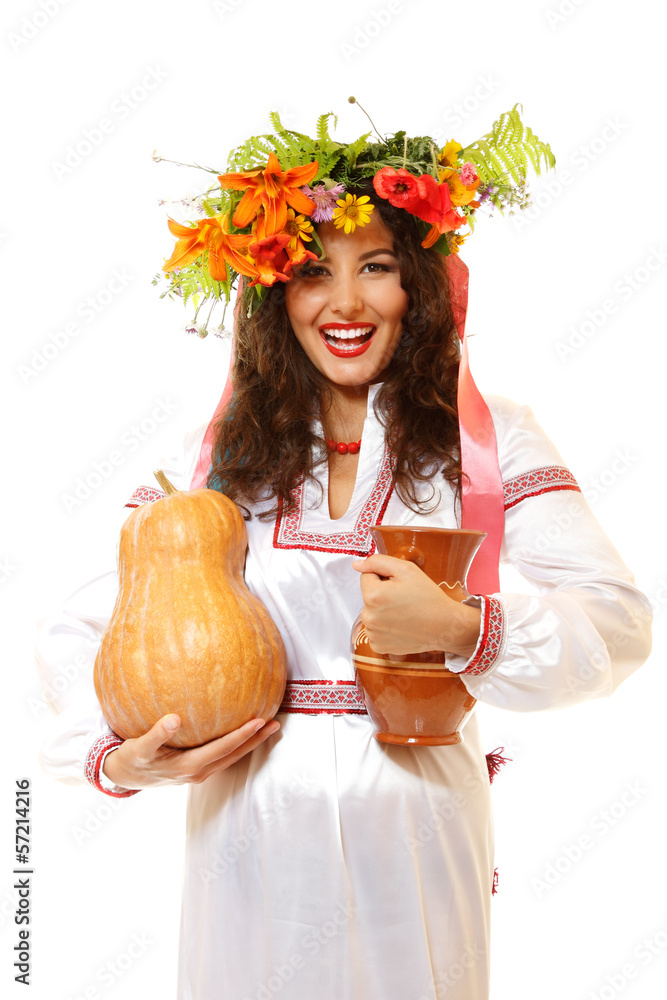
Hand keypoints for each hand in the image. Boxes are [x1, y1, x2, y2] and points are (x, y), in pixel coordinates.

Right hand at [102, 715, 279, 789]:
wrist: (124, 776)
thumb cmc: (132, 759)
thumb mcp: (139, 747)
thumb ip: (157, 734)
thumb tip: (174, 718)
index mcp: (188, 766)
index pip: (222, 749)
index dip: (242, 735)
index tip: (260, 721)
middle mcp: (198, 772)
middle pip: (234, 755)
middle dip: (255, 740)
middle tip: (276, 723)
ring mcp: (198, 772)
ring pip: (230, 757)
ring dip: (249, 744)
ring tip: (268, 727)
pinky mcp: (196, 769)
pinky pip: (222, 756)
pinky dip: (236, 745)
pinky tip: (242, 732)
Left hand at [352, 553, 480, 656]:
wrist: (444, 626)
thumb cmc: (428, 597)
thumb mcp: (406, 569)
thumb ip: (377, 562)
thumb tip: (356, 565)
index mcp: (373, 595)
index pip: (366, 576)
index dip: (384, 577)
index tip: (399, 585)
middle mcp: (368, 617)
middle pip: (368, 596)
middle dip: (382, 594)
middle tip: (404, 599)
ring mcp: (373, 634)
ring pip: (371, 613)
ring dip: (383, 611)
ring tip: (404, 613)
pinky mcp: (378, 646)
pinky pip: (375, 630)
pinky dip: (385, 627)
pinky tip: (401, 626)